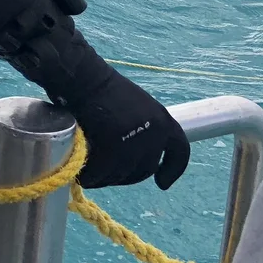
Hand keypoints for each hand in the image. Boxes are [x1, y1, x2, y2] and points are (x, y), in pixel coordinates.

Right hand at [67, 70, 189, 189]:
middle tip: (108, 174)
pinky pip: (102, 171)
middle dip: (127, 176)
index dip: (172, 170)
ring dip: (107, 178)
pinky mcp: (113, 146)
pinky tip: (83, 175)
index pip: (180, 152)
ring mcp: (135, 140)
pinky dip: (92, 177)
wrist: (84, 78)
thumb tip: (134, 155)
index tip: (162, 183)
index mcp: (163, 121)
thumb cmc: (103, 89)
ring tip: (91, 174)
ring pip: (122, 174)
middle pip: (145, 169)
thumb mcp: (136, 107)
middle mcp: (154, 133)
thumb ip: (142, 128)